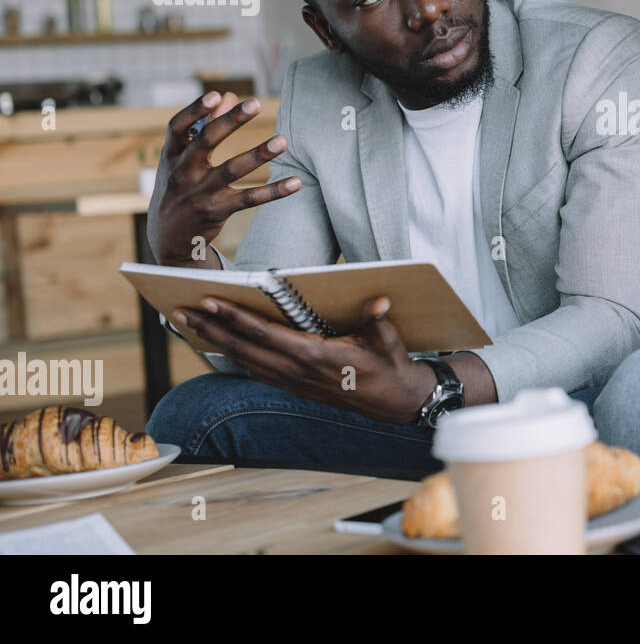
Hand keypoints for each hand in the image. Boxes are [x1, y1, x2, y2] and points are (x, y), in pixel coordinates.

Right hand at [148, 91, 300, 266]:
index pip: (177, 127)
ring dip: (258, 154)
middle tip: (256, 103)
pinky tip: (296, 182)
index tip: (215, 96)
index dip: (194, 111)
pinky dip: (274, 191)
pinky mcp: (217, 211)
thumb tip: (229, 96)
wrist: (168, 237)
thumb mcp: (183, 159)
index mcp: (171, 156)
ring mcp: (199, 193)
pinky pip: (249, 199)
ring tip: (283, 141)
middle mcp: (182, 173)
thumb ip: (206, 126)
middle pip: (206, 142)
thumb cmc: (180, 186)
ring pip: (231, 170)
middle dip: (230, 122)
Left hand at [173, 295, 434, 424]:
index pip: (266, 333)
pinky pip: (255, 370)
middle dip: (211, 328)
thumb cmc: (390, 367)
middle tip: (181, 309)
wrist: (396, 402)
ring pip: (244, 360)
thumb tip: (379, 300)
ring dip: (215, 341)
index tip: (210, 300)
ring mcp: (294, 382)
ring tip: (190, 321)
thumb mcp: (389, 341)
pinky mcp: (295, 386)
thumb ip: (378, 321)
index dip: (236, 317)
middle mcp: (298, 371)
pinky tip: (219, 345)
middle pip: (244, 348)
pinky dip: (232, 356)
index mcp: (315, 356)